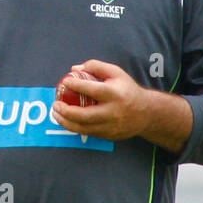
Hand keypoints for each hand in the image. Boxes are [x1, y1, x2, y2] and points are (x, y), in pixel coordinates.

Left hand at [52, 58, 191, 151]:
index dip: (76, 85)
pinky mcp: (109, 136)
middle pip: (85, 115)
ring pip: (84, 128)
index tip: (64, 82)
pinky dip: (75, 127)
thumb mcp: (116, 73)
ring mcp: (111, 126)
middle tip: (56, 104)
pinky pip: (88, 132)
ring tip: (56, 114)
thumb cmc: (126, 89)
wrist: (146, 113)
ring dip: (66, 122)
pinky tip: (67, 120)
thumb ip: (95, 67)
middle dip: (66, 111)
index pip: (92, 90)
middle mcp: (113, 112)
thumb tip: (74, 69)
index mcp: (115, 94)